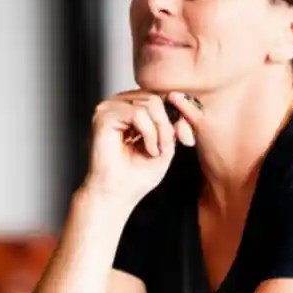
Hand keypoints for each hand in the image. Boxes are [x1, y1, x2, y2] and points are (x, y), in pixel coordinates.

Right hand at [82, 91, 200, 206]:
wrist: (115, 196)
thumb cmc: (135, 176)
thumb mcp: (166, 145)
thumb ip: (174, 124)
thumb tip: (183, 103)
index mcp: (130, 108)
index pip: (161, 96)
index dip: (178, 115)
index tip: (188, 140)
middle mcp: (118, 104)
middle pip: (156, 98)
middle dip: (169, 126)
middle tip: (166, 149)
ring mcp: (108, 108)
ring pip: (150, 103)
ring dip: (160, 131)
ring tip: (155, 151)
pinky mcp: (103, 116)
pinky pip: (138, 113)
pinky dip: (149, 133)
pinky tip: (148, 149)